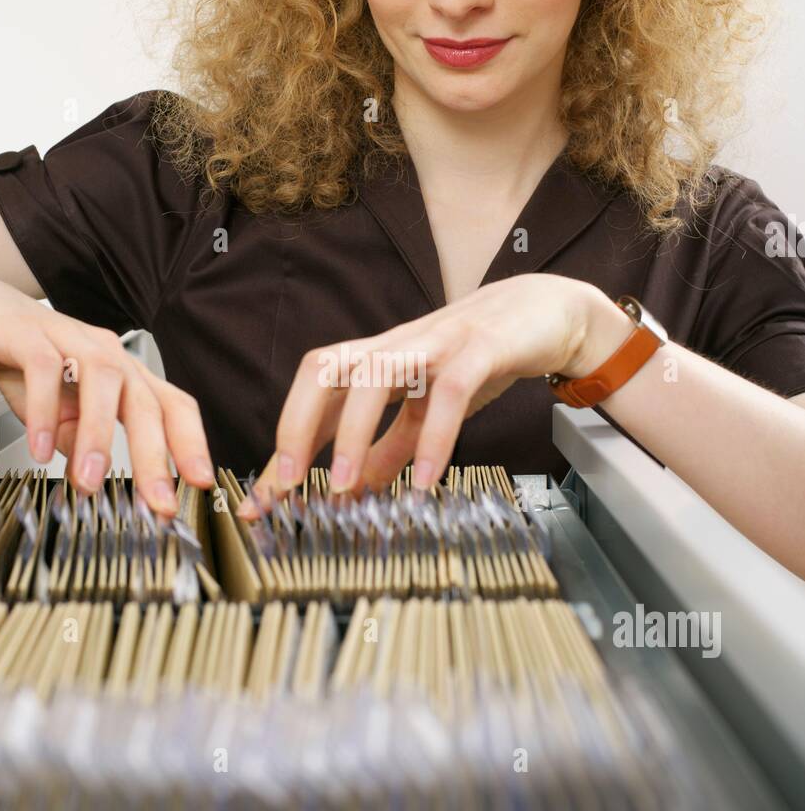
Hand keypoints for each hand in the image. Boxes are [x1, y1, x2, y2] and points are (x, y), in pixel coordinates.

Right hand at [0, 270, 214, 513]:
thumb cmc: (30, 363)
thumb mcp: (62, 414)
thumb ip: (82, 443)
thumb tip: (96, 478)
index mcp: (127, 376)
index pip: (173, 406)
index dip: (191, 443)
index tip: (199, 483)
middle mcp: (109, 353)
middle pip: (146, 400)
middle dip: (156, 455)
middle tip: (157, 500)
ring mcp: (73, 338)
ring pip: (103, 379)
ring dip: (99, 435)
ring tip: (90, 480)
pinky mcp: (32, 333)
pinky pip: (45, 368)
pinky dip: (44, 410)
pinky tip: (41, 448)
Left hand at [238, 274, 629, 514]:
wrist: (547, 313)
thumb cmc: (480, 359)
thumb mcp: (427, 410)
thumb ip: (391, 447)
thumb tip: (354, 490)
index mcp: (377, 359)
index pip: (315, 393)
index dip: (286, 442)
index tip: (264, 497)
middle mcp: (396, 346)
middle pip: (326, 369)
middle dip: (298, 424)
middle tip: (289, 485)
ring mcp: (436, 344)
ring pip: (377, 375)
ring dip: (355, 432)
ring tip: (345, 487)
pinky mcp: (480, 349)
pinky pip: (450, 394)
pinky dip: (434, 439)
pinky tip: (424, 482)